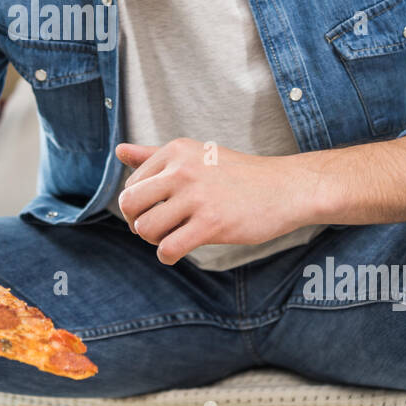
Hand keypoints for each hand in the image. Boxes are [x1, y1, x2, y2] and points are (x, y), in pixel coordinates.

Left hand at [115, 139, 313, 265]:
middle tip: (158, 229)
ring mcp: (197, 197)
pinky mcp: (212, 224)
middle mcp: (182, 170)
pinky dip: (167, 255)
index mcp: (175, 151)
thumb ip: (154, 154)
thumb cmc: (238, 175)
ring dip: (154, 241)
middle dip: (138, 223)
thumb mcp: (195, 155)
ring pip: (145, 229)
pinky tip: (179, 250)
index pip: (131, 184)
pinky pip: (168, 248)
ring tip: (173, 237)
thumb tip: (119, 150)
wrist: (286, 188)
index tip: (159, 210)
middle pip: (129, 205)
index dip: (139, 205)